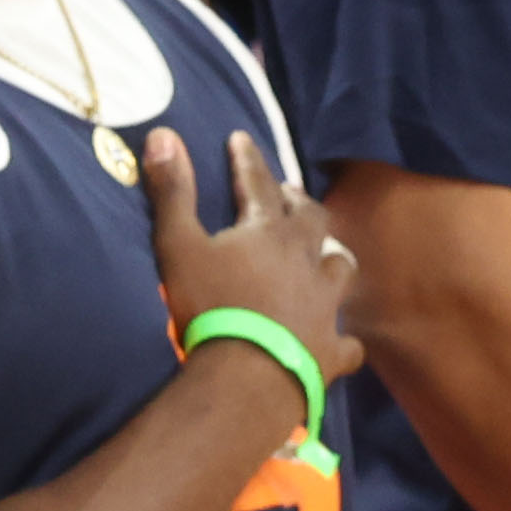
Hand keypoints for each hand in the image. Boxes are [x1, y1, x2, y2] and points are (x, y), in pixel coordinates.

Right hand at [145, 126, 358, 387]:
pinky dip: (342, 339)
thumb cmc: (210, 307)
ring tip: (324, 256)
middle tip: (288, 195)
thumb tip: (163, 133)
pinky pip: (347, 342)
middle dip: (298, 202)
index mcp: (270, 232)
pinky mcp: (332, 348)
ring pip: (342, 269)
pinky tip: (338, 340)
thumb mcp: (178, 245)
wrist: (247, 377)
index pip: (260, 183)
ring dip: (332, 259)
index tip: (240, 138)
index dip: (247, 159)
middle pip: (313, 220)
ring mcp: (325, 305)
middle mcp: (307, 260)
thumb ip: (173, 191)